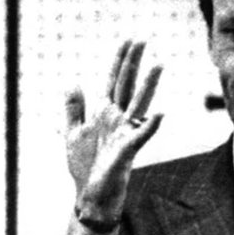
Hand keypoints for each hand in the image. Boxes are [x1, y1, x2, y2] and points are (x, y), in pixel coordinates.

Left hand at [66, 40, 162, 225]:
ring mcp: (125, 133)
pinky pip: (141, 135)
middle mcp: (118, 119)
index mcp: (105, 113)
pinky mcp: (127, 150)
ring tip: (158, 65)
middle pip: (127, 85)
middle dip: (133, 63)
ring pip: (139, 104)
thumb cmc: (85, 166)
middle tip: (142, 40)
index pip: (114, 81)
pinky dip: (150, 125)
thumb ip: (74, 109)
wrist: (90, 194)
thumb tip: (73, 84)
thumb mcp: (73, 133)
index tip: (128, 40)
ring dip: (149, 85)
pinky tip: (160, 114)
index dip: (119, 60)